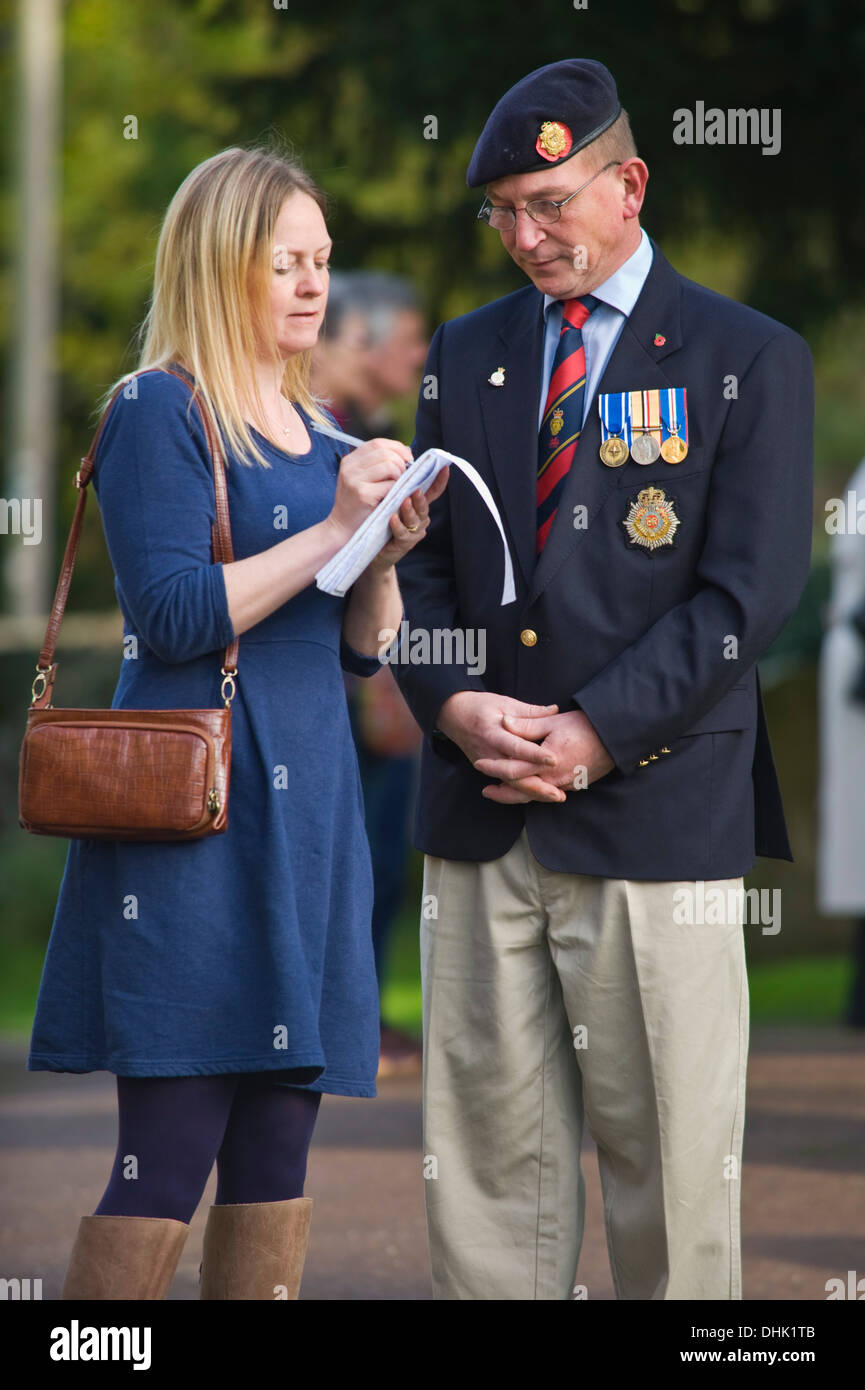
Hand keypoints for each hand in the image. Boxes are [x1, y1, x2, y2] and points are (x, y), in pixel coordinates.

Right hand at [326, 437, 413, 543]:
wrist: (342, 528)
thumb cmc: (357, 505)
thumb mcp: (363, 479)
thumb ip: (380, 464)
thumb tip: (407, 452)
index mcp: (350, 460)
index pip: (378, 443)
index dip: (396, 448)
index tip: (407, 459)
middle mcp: (350, 467)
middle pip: (386, 453)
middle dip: (401, 463)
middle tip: (404, 478)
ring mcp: (354, 480)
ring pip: (390, 466)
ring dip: (400, 477)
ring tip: (397, 488)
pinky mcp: (363, 494)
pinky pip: (390, 484)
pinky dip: (397, 490)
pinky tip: (392, 498)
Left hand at [371, 467, 449, 569]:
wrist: (374, 550)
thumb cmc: (383, 522)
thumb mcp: (392, 500)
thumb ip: (399, 485)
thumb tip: (401, 460)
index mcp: (418, 505)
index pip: (432, 491)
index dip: (440, 480)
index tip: (445, 468)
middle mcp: (420, 517)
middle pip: (424, 505)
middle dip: (420, 496)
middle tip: (415, 488)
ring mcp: (414, 531)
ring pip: (415, 519)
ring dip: (409, 510)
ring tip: (404, 501)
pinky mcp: (404, 543)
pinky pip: (402, 533)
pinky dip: (398, 525)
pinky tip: (392, 518)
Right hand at [436, 690, 565, 803]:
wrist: (453, 716)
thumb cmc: (480, 706)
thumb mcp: (504, 703)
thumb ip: (530, 712)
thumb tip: (555, 710)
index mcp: (492, 733)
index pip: (515, 747)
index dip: (534, 755)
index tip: (554, 759)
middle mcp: (489, 753)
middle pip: (513, 775)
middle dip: (536, 786)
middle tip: (558, 793)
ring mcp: (487, 765)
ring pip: (511, 785)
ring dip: (533, 793)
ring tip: (555, 797)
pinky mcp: (488, 771)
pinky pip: (507, 786)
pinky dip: (524, 793)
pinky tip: (542, 796)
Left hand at [474, 708, 614, 803]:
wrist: (616, 737)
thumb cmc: (585, 727)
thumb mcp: (553, 722)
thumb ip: (527, 726)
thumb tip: (504, 723)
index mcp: (546, 763)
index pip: (512, 770)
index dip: (494, 768)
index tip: (479, 764)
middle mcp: (554, 779)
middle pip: (521, 792)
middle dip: (502, 792)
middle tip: (485, 790)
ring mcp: (565, 785)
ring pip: (535, 796)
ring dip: (516, 795)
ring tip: (501, 792)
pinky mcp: (573, 785)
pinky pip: (548, 794)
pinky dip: (534, 793)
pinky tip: (527, 788)